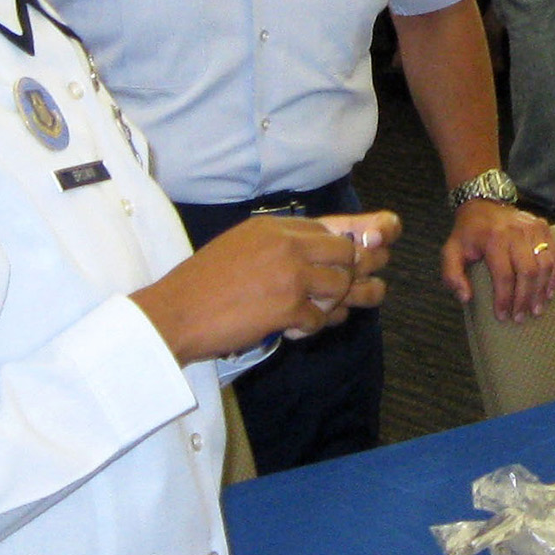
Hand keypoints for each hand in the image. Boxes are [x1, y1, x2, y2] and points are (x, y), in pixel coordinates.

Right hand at [132, 211, 398, 363]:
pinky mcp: (287, 306)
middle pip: (347, 252)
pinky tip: (296, 327)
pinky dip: (313, 326)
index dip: (360, 237)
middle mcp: (286, 243)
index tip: (380, 245)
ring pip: (340, 285)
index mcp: (274, 226)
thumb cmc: (203, 284)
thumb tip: (320, 256)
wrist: (174, 312)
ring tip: (331, 311)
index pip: (331, 227)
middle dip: (359, 271)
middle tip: (369, 287)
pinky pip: (320, 318)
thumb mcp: (242, 246)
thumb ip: (281, 245)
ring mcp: (290, 274)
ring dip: (339, 303)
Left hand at [441, 202, 554, 321]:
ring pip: (545, 266)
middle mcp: (516, 232)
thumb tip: (466, 298)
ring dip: (541, 291)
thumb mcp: (451, 252)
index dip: (504, 300)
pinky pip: (554, 256)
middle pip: (527, 273)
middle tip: (520, 317)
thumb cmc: (468, 234)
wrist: (483, 204)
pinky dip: (553, 277)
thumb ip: (452, 276)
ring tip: (536, 310)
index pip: (504, 276)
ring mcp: (533, 228)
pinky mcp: (543, 228)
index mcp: (493, 238)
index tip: (503, 316)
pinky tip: (548, 293)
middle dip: (524, 299)